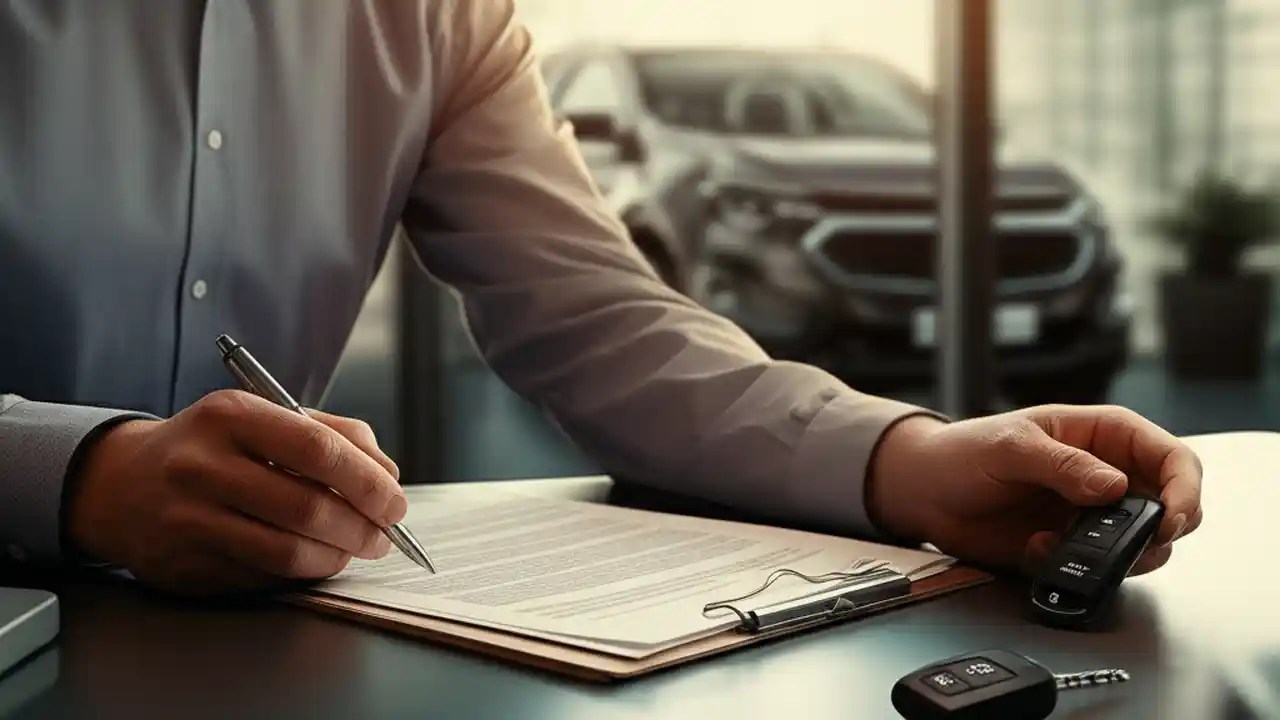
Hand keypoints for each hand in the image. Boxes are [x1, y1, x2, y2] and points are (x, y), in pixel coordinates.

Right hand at [67, 390, 406, 593]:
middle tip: (382, 535)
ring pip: (288, 552)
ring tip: (352, 549)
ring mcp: (187, 519)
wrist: (121, 484)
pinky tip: (310, 558)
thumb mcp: (264, 417)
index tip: (395, 502)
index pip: (317, 449)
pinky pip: (262, 577)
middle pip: (308, 507)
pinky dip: (300, 572)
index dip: (368, 481)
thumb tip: (387, 476)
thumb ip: (334, 434)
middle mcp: (202, 465)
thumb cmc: (215, 447)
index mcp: (230, 416)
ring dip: (336, 556)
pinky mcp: (183, 566)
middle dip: (361, 527)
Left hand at [868, 405, 1202, 575]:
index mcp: (1104, 435)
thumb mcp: (1009, 447)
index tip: (1172, 517)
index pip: (1171, 457)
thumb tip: (1111, 485)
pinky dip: (1079, 568)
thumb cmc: (964, 451)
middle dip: (1163, 529)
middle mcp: (1108, 476)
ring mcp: (1092, 515)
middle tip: (1137, 544)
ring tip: (1068, 543)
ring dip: (1120, 554)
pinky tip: (1038, 550)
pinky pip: (1100, 568)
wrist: (924, 492)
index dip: (1184, 488)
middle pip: (1171, 506)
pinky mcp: (1071, 548)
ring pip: (1143, 544)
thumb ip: (1061, 464)